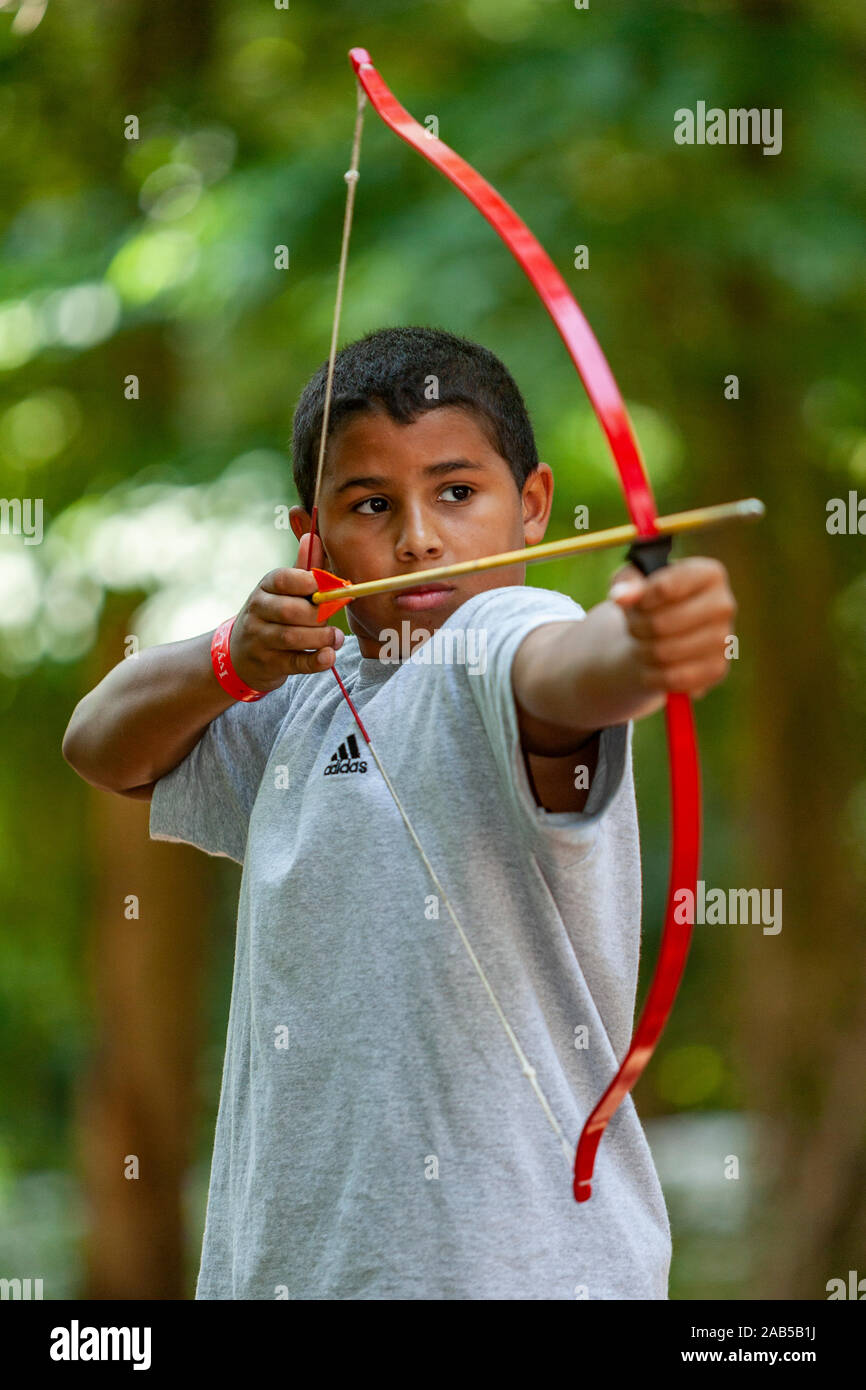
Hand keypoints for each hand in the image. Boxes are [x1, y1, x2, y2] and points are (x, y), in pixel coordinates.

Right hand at [229, 531, 344, 690]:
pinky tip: (328, 656)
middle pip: (291, 610)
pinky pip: (295, 663)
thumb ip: (303, 567)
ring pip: (292, 637)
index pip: (283, 579)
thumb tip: (313, 535)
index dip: (309, 582)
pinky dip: (315, 661)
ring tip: (335, 638)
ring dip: (321, 638)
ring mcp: (260, 639)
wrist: (241, 654)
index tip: (330, 586)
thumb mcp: (283, 590)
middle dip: (319, 615)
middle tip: (332, 618)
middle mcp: (258, 611)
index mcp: (266, 587)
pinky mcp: (268, 664)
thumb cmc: (274, 615)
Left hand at [608, 556, 736, 699]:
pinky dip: (652, 675)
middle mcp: (724, 604)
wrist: (666, 633)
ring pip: (664, 653)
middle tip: (632, 627)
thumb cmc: (650, 600)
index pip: (664, 588)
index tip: (633, 603)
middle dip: (636, 629)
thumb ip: (626, 582)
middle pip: (661, 624)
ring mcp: (724, 639)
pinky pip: (673, 679)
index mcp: (709, 573)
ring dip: (641, 652)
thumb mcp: (634, 582)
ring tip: (640, 644)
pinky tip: (650, 666)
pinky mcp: (718, 669)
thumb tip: (621, 596)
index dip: (639, 601)